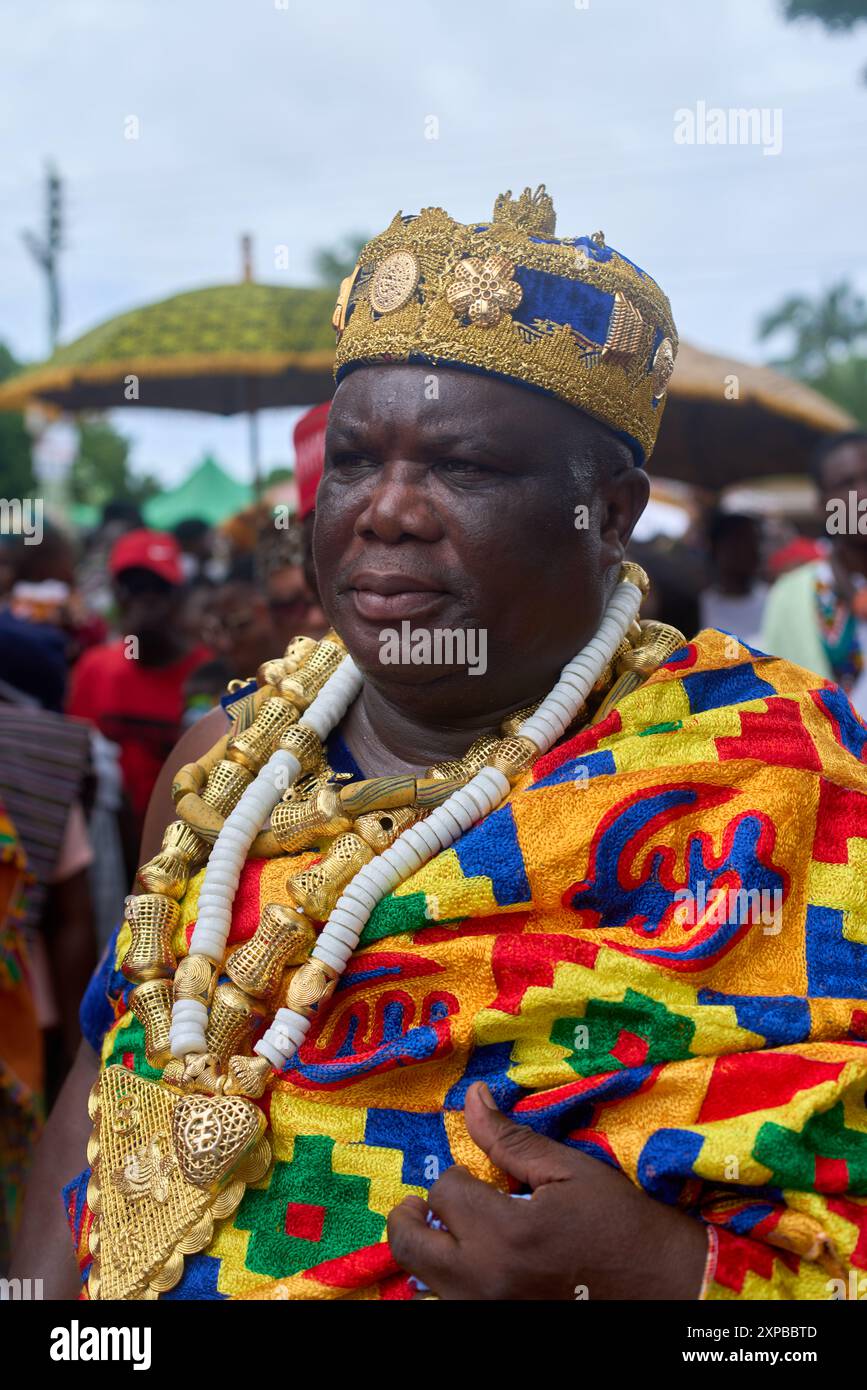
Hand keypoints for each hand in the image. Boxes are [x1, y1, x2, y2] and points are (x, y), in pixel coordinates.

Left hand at [387, 1082, 707, 1299]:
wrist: (659, 1288)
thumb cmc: (618, 1224)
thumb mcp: (567, 1171)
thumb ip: (511, 1140)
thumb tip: (473, 1098)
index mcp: (504, 1234)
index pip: (443, 1192)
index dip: (457, 1175)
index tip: (477, 1177)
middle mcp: (484, 1281)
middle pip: (410, 1243)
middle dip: (411, 1214)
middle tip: (423, 1203)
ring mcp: (486, 1310)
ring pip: (423, 1279)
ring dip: (431, 1250)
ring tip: (455, 1233)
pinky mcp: (497, 1327)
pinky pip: (449, 1301)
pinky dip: (450, 1280)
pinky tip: (475, 1263)